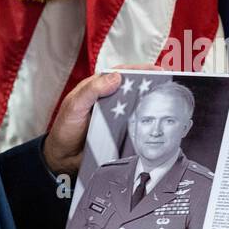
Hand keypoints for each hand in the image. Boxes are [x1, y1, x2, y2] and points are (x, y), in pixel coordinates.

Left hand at [43, 64, 161, 174]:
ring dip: (148, 104)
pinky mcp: (117, 132)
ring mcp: (113, 117)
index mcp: (96, 88)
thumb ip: (92, 91)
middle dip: (149, 85)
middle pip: (131, 89)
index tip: (156, 70)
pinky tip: (153, 124)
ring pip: (134, 107)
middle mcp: (107, 100)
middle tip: (167, 85)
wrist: (62, 159)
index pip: (120, 74)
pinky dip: (143, 123)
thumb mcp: (74, 106)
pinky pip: (133, 125)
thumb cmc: (64, 130)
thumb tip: (116, 77)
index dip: (138, 70)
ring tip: (165, 103)